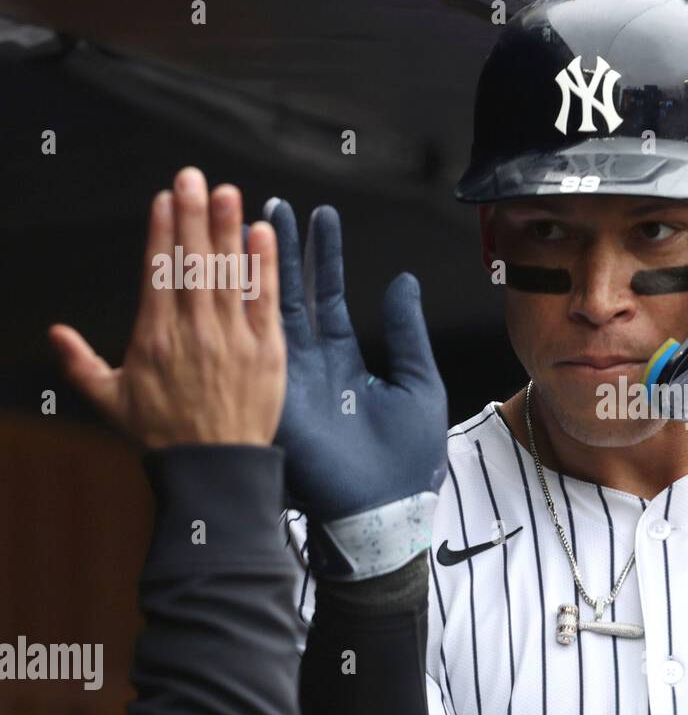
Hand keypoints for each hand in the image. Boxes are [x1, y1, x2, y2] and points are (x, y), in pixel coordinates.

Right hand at [48, 167, 283, 447]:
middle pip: (191, 262)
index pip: (157, 271)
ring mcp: (231, 339)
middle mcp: (192, 331)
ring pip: (227, 273)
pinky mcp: (266, 350)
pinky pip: (265, 299)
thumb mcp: (110, 400)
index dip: (162, 231)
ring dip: (227, 228)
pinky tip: (262, 233)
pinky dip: (263, 265)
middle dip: (192, 215)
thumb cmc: (163, 435)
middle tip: (194, 176)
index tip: (165, 199)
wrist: (214, 468)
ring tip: (227, 191)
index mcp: (153, 337)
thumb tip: (53, 333)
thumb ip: (79, 363)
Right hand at [266, 199, 447, 522]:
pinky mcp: (272, 397)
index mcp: (344, 361)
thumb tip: (403, 280)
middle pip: (290, 294)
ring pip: (268, 311)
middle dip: (280, 250)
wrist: (387, 510)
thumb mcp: (418, 380)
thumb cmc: (409, 457)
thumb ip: (406, 329)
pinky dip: (248, 307)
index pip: (330, 296)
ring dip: (259, 266)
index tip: (321, 215)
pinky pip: (256, 345)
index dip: (325, 255)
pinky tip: (242, 266)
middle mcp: (310, 365)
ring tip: (254, 218)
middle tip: (270, 205)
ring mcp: (287, 379)